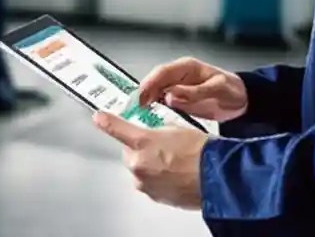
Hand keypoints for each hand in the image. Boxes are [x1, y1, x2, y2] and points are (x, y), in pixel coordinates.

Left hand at [93, 111, 209, 209]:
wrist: (216, 178)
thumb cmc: (200, 151)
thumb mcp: (175, 128)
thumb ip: (155, 130)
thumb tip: (151, 132)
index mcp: (142, 142)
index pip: (116, 128)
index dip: (106, 122)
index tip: (98, 118)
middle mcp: (138, 163)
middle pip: (130, 152)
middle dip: (140, 147)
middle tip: (161, 145)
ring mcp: (145, 182)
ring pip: (140, 169)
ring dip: (150, 164)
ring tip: (173, 161)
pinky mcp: (154, 195)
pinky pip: (150, 182)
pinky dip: (158, 178)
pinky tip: (175, 173)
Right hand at [138, 58, 247, 121]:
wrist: (244, 101)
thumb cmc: (232, 90)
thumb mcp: (216, 89)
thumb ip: (194, 93)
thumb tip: (170, 96)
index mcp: (187, 67)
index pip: (162, 72)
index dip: (149, 83)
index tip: (141, 97)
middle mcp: (179, 76)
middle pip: (155, 82)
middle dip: (144, 94)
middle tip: (136, 109)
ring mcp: (179, 87)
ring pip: (157, 92)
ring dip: (148, 101)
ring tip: (139, 115)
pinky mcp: (180, 99)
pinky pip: (164, 102)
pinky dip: (156, 108)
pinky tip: (151, 118)